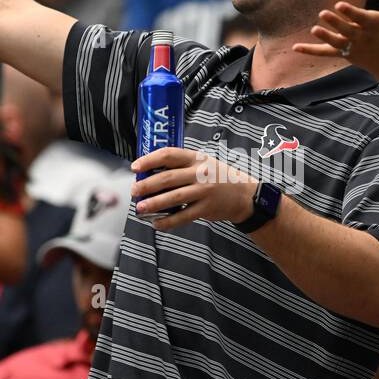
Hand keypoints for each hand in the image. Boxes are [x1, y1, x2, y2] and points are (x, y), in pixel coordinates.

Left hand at [131, 148, 256, 229]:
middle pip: (168, 177)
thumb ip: (181, 167)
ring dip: (154, 203)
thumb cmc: (218, 178)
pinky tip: (157, 223)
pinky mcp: (206, 208)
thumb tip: (150, 175)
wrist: (243, 195)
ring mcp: (204, 191)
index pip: (169, 155)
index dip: (149, 159)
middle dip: (147, 185)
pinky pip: (184, 216)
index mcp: (196, 158)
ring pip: (174, 197)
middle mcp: (200, 173)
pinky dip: (168, 221)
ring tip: (140, 208)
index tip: (135, 167)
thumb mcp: (203, 164)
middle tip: (134, 191)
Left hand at [292, 0, 378, 86]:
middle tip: (323, 13)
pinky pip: (325, 53)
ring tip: (314, 29)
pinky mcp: (344, 54)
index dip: (350, 12)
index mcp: (374, 26)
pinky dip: (310, 51)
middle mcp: (362, 38)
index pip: (361, 18)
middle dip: (336, 23)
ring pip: (336, 43)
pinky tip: (295, 47)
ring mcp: (352, 48)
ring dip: (324, 37)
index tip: (340, 4)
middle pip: (347, 31)